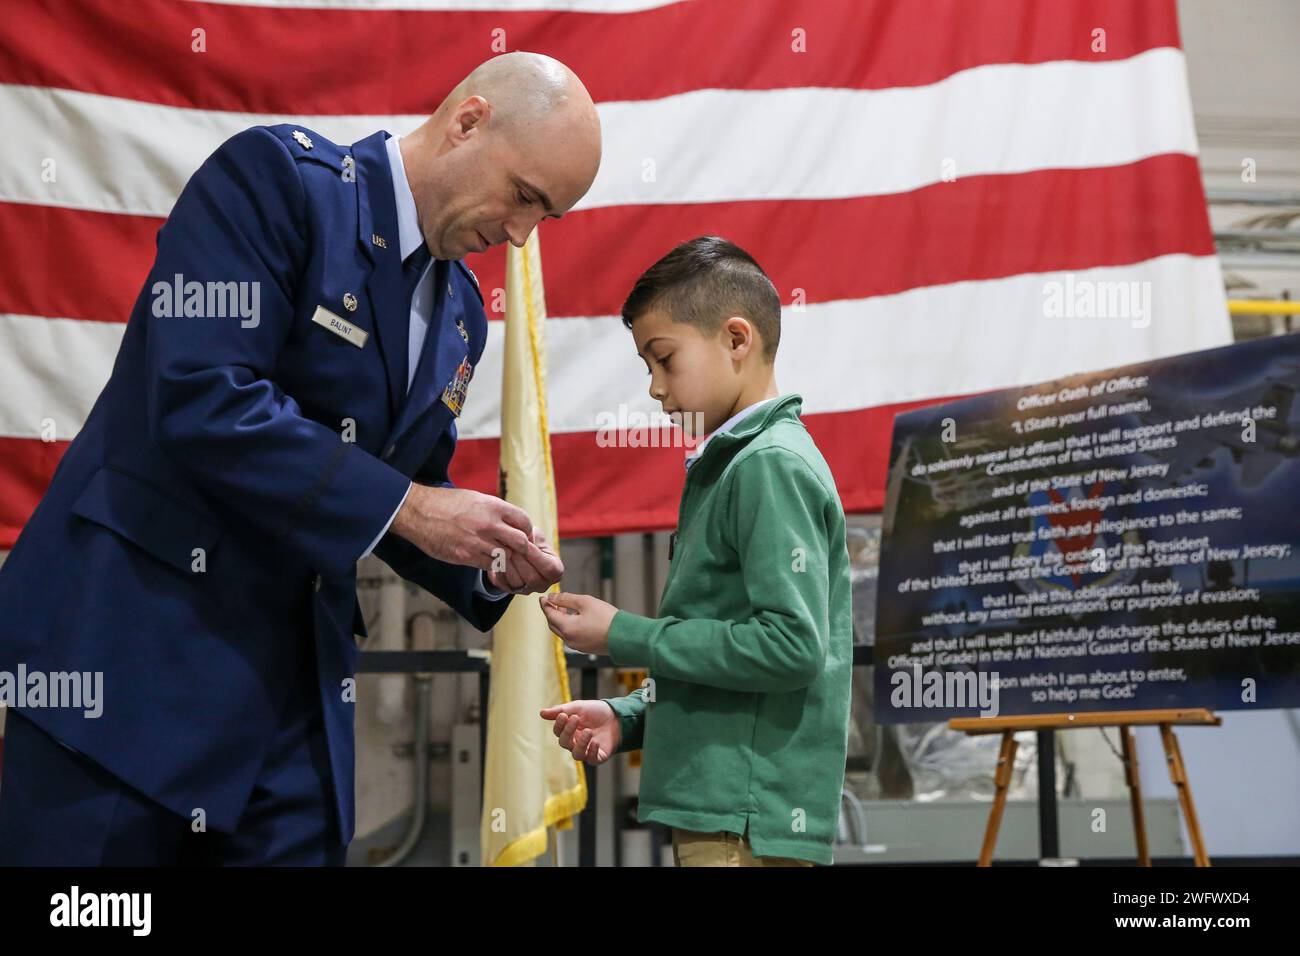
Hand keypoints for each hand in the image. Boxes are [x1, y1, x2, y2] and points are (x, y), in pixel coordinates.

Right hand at [392, 485, 563, 588]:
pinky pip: (491, 567)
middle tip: (523, 556)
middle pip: (521, 543)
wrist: (419, 512)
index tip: (525, 537)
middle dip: (525, 552)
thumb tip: (510, 522)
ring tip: (512, 566)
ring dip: (512, 564)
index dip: (528, 531)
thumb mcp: (475, 498)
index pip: (523, 521)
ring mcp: (478, 542)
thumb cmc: (446, 503)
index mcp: (493, 506)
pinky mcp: (466, 556)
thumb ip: (495, 510)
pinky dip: (496, 569)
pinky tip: (495, 568)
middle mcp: (489, 524)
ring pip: (507, 558)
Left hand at [486, 529, 561, 594]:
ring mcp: (527, 590)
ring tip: (501, 549)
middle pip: (532, 578)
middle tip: (509, 544)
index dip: (536, 555)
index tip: (524, 541)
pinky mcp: (511, 590)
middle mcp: (543, 585)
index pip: (549, 568)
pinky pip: (504, 584)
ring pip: (517, 582)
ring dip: (508, 564)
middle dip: (520, 559)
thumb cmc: (532, 544)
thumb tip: (528, 536)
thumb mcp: (538, 538)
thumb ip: (535, 537)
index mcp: (556, 572)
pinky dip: (499, 570)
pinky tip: (496, 557)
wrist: (519, 552)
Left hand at [539, 592, 615, 654]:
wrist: (624, 636)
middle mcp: (569, 640)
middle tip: (552, 602)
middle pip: (553, 624)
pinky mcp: (585, 647)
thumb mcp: (585, 602)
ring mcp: (577, 645)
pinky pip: (571, 636)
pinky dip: (568, 626)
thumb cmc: (606, 618)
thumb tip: (552, 597)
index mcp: (567, 628)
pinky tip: (575, 618)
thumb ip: (566, 599)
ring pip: (562, 631)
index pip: (550, 615)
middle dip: (551, 613)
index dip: (545, 605)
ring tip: (564, 608)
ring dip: (560, 619)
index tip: (543, 597)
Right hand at [539, 700, 620, 764]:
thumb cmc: (595, 712)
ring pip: (576, 754)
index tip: (563, 715)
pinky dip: (592, 751)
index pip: (558, 732)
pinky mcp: (598, 757)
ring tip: (588, 731)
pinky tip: (596, 742)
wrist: (617, 716)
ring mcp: (586, 751)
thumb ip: (561, 710)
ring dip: (581, 743)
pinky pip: (591, 759)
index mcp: (569, 731)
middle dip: (568, 731)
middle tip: (575, 718)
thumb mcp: (578, 707)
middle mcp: (575, 743)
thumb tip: (541, 713)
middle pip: (565, 743)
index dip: (559, 725)